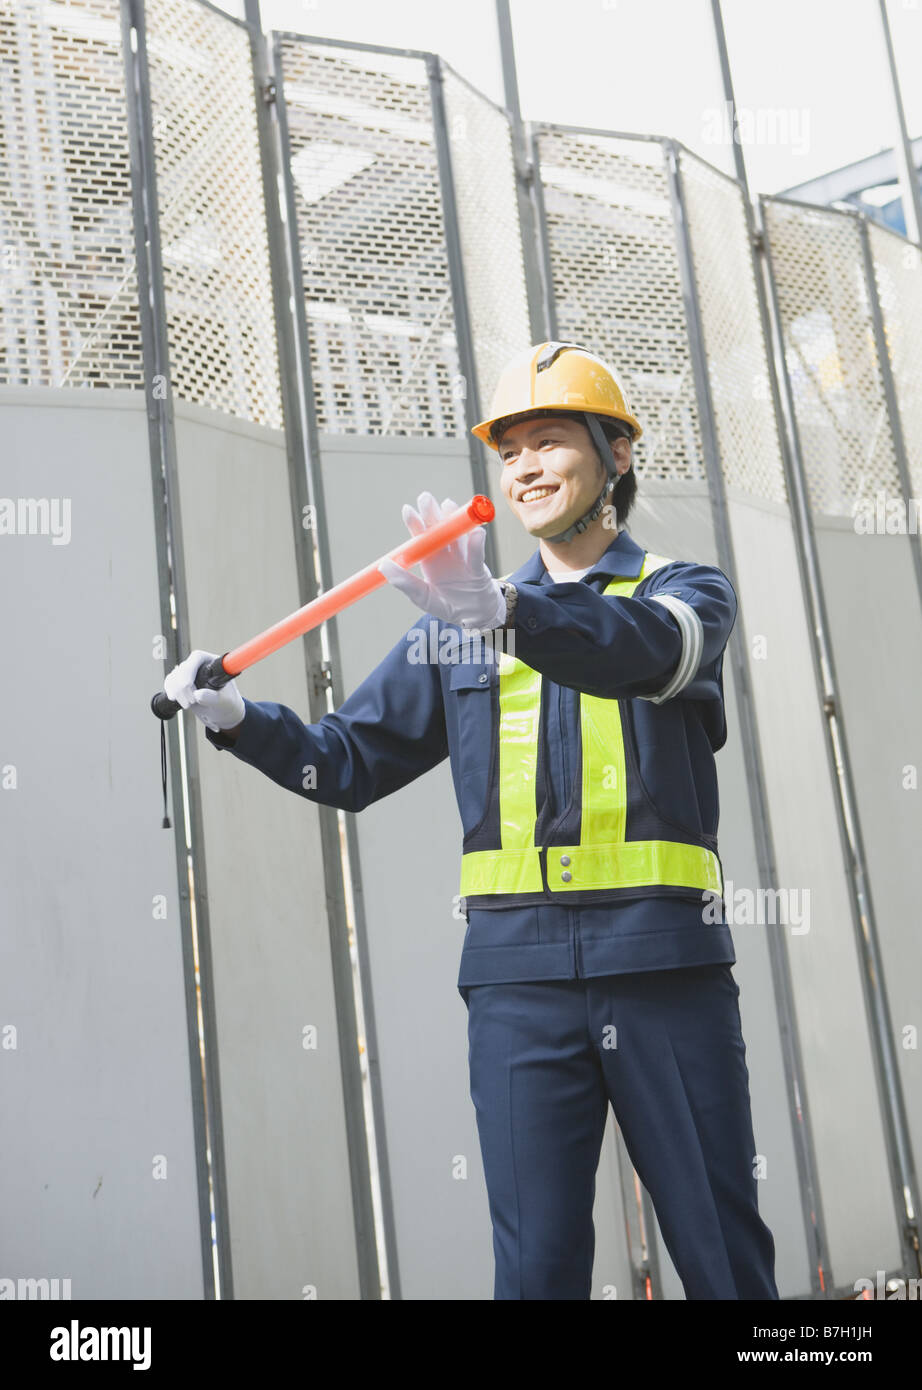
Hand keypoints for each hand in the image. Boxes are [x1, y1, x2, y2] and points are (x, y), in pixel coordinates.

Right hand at [163, 649, 244, 732]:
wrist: (222, 711)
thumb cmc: (227, 702)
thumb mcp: (224, 701)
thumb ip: (212, 697)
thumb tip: (198, 695)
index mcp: (212, 662)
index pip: (197, 657)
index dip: (190, 670)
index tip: (188, 685)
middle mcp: (199, 664)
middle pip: (183, 668)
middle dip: (183, 687)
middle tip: (191, 702)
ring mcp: (188, 672)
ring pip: (174, 676)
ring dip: (177, 691)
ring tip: (188, 704)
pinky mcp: (180, 681)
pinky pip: (170, 681)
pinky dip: (170, 690)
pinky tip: (175, 698)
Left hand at [377, 492, 505, 629]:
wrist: (474, 617)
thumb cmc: (446, 605)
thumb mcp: (422, 597)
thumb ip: (405, 582)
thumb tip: (383, 565)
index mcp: (429, 558)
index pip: (421, 536)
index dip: (414, 522)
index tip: (408, 510)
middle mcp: (446, 552)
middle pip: (438, 527)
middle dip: (431, 512)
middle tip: (425, 498)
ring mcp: (463, 557)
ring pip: (458, 534)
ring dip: (453, 518)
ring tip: (447, 505)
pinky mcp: (479, 568)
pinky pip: (477, 555)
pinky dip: (476, 544)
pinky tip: (476, 533)